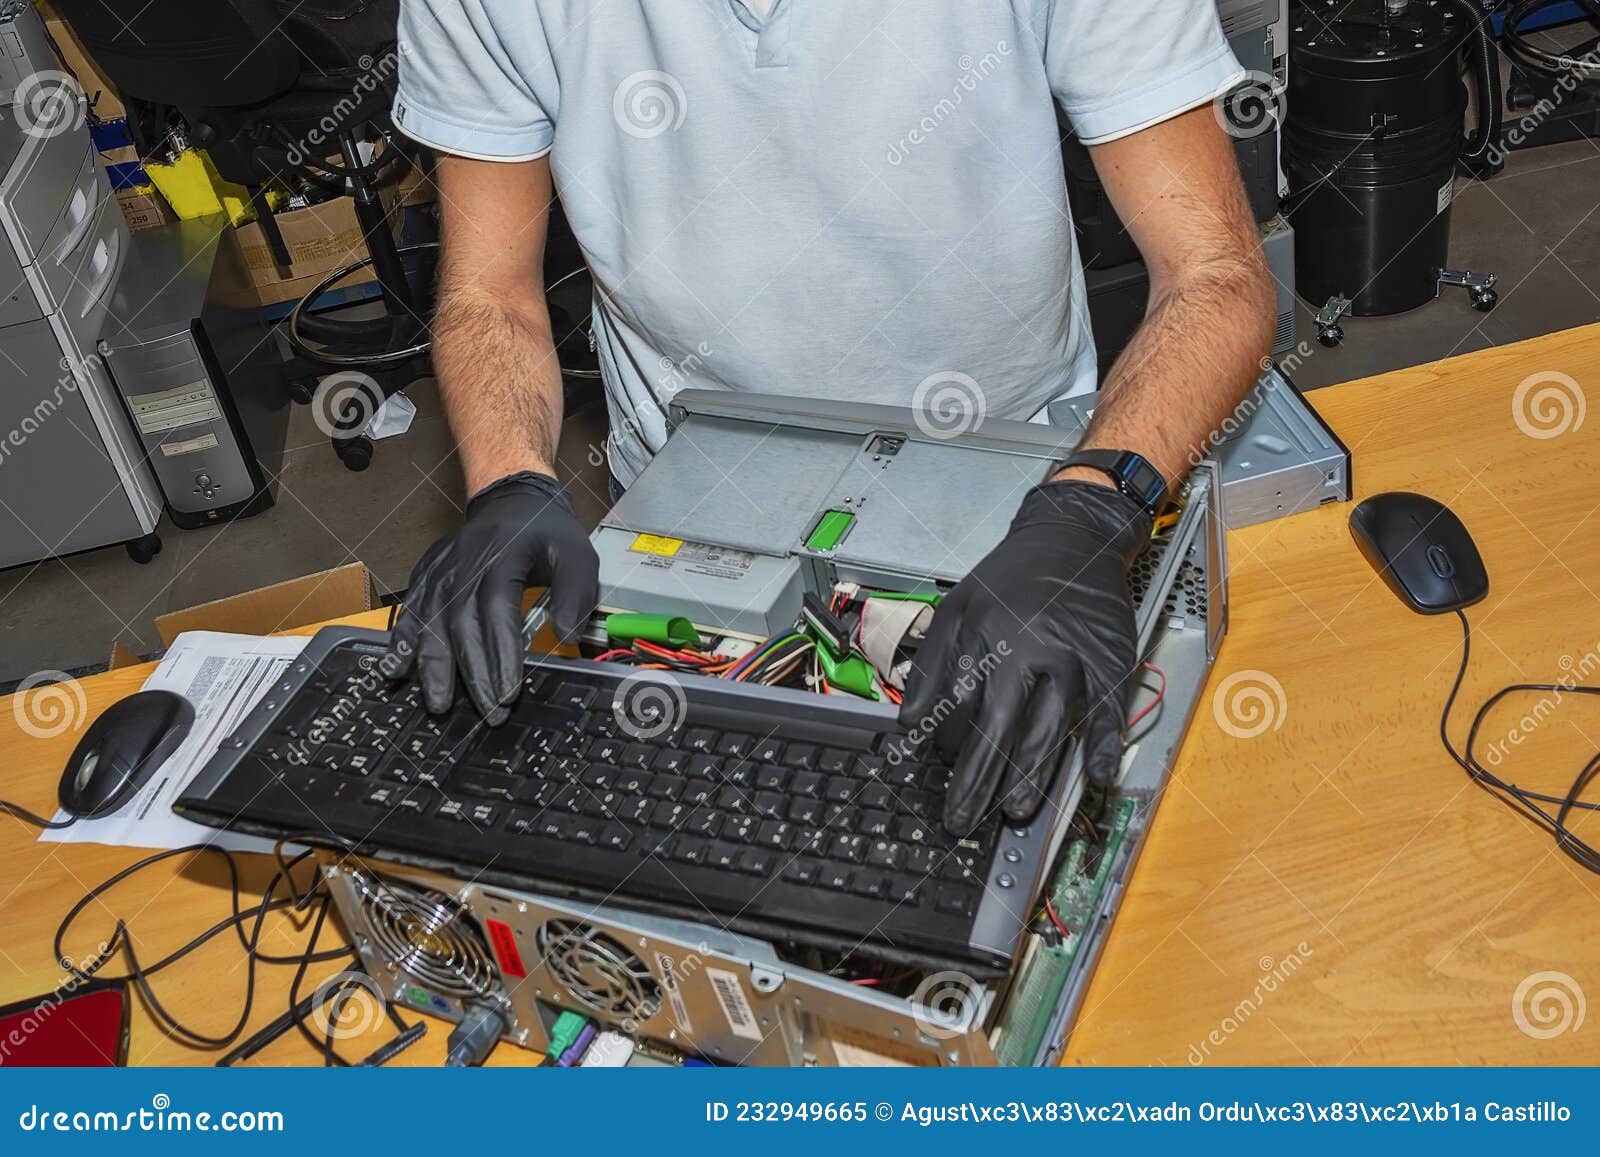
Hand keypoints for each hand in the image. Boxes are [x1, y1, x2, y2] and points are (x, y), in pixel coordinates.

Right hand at [387, 471, 598, 722]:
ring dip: (432, 666)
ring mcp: (441, 570)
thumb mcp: (577, 553)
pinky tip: (395, 670)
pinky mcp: (427, 575)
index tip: (510, 692)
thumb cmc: (546, 532)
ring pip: (429, 621)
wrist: (512, 498)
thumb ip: (577, 593)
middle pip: (460, 624)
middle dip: (473, 674)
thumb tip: (569, 636)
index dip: (501, 654)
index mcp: (502, 558)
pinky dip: (401, 642)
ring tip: (438, 703)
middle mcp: (465, 564)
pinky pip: (410, 612)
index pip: (497, 611)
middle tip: (488, 713)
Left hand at [898, 480, 1150, 834]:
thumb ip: (931, 663)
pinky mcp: (1108, 659)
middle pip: (997, 726)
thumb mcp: (955, 607)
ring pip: (1048, 725)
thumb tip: (909, 722)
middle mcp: (1024, 647)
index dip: (947, 749)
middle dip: (977, 780)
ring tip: (1014, 809)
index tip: (941, 778)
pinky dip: (1104, 744)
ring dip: (1031, 773)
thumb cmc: (1013, 576)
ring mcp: (1071, 655)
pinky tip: (1097, 776)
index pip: (958, 707)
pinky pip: (1107, 709)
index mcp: (983, 635)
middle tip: (962, 818)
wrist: (1073, 534)